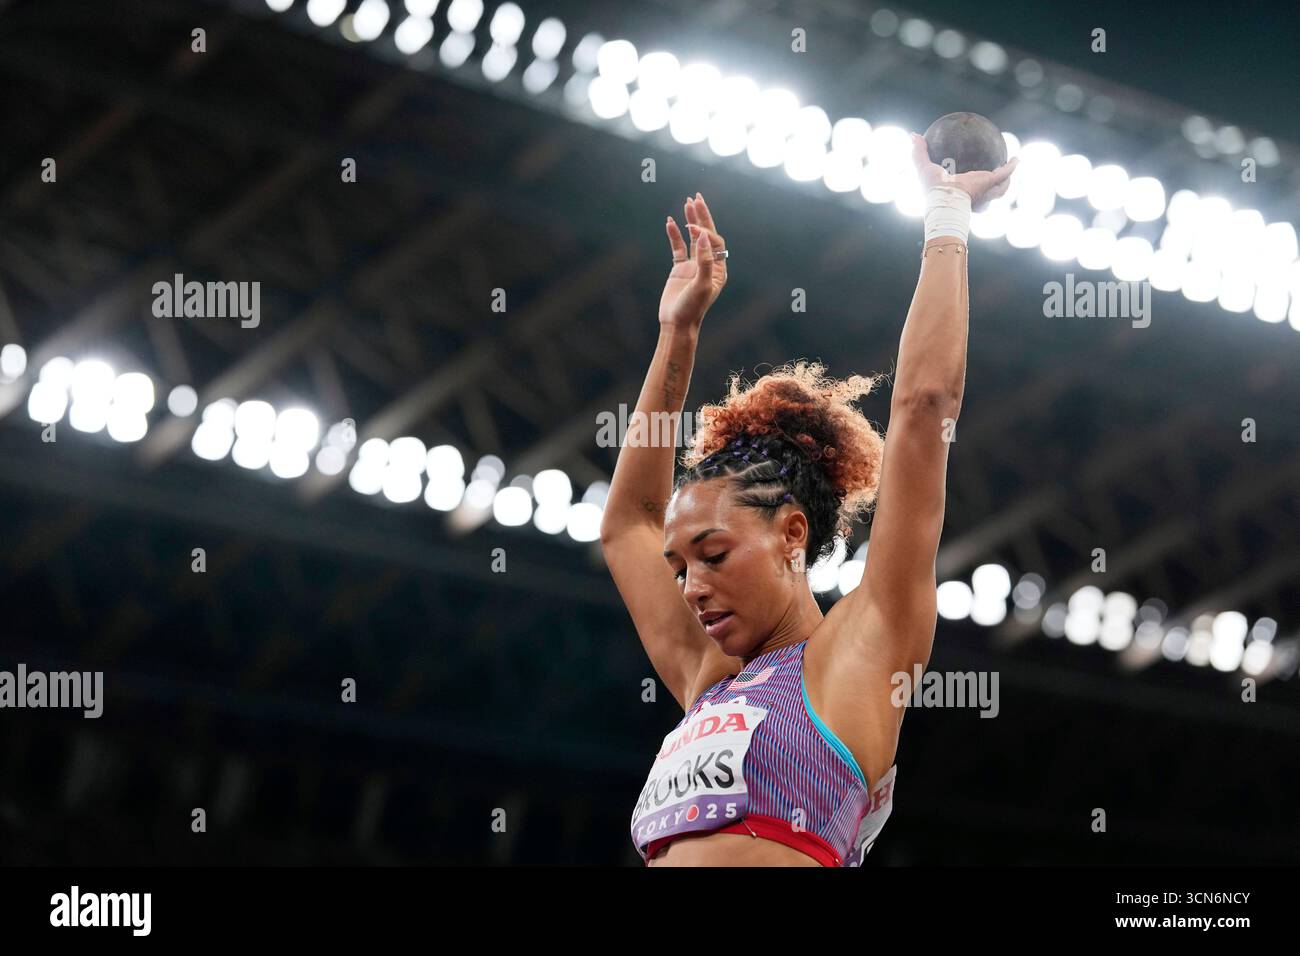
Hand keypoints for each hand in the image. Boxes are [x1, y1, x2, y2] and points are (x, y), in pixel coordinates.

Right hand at [659, 192, 726, 329]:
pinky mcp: (679, 268)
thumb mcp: (701, 286)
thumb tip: (702, 236)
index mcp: (718, 270)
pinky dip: (674, 234)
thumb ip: (704, 261)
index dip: (705, 232)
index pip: (714, 243)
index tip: (693, 227)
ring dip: (690, 220)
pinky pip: (677, 247)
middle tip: (696, 197)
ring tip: (686, 202)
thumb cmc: (692, 308)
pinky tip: (669, 222)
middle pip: (706, 235)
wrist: (677, 324)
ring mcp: (692, 265)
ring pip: (692, 238)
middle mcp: (707, 265)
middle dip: (702, 216)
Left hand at [909, 132, 1017, 211]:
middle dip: (988, 190)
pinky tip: (1017, 158)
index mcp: (958, 191)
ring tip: (1009, 171)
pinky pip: (1005, 173)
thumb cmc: (933, 188)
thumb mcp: (923, 167)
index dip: (965, 185)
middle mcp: (973, 194)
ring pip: (1000, 189)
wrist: (945, 198)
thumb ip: (918, 152)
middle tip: (991, 179)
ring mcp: (984, 190)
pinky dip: (1011, 167)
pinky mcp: (990, 182)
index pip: (963, 189)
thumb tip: (913, 135)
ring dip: (1005, 183)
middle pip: (984, 194)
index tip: (965, 177)